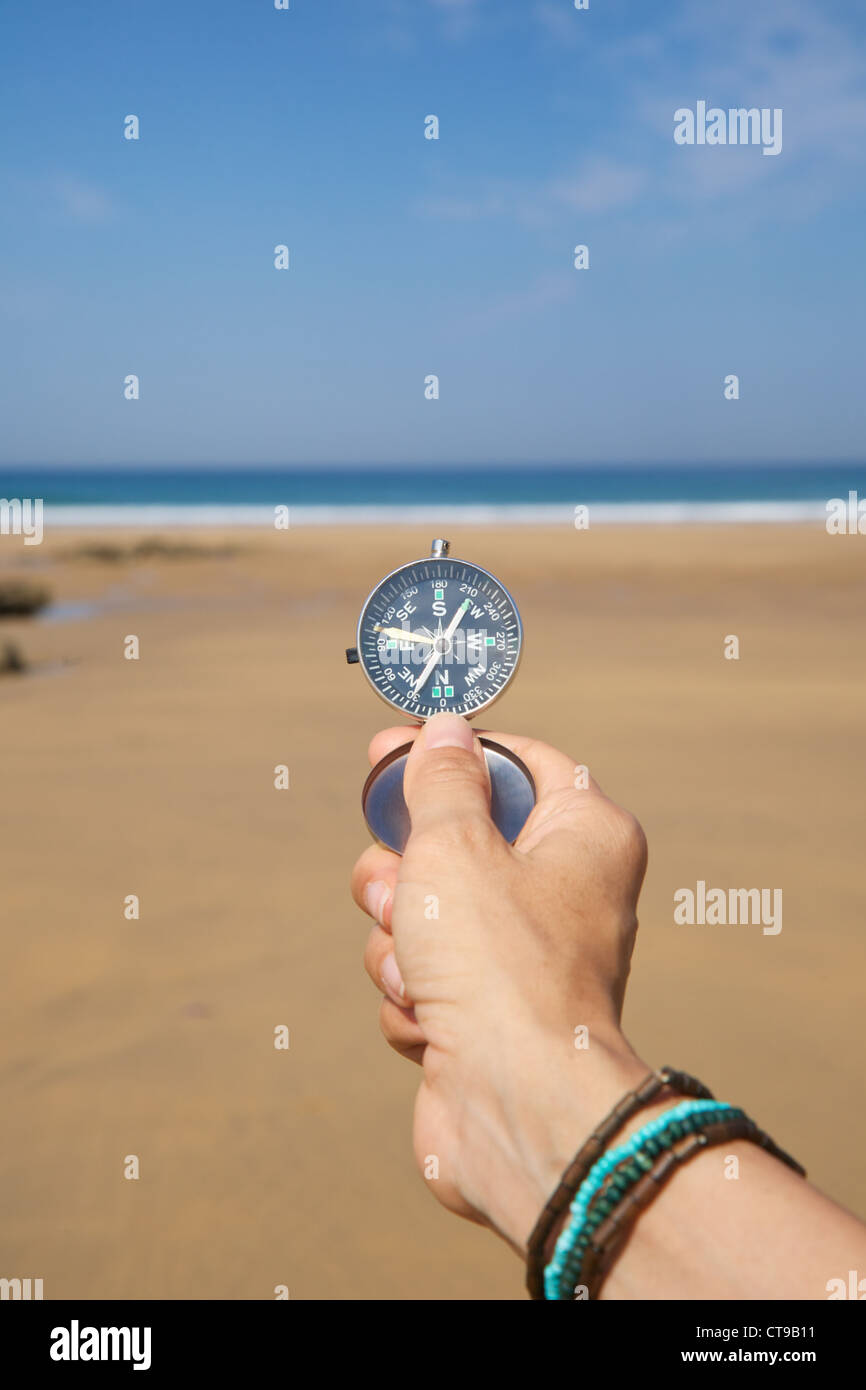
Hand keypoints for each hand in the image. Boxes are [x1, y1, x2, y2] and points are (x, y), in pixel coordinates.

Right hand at [350, 713, 649, 1252]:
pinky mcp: (488, 1012)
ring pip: (425, 911)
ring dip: (400, 939)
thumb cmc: (500, 967)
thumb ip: (440, 780)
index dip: (450, 752)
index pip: (517, 762)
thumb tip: (444, 732)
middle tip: (398, 890)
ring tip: (418, 970)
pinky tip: (431, 1020)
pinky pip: (424, 974)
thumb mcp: (453, 845)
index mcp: (585, 833)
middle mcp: (564, 891)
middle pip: (456, 840)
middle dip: (405, 870)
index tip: (389, 750)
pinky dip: (412, 993)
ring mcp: (523, 956)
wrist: (516, 1108)